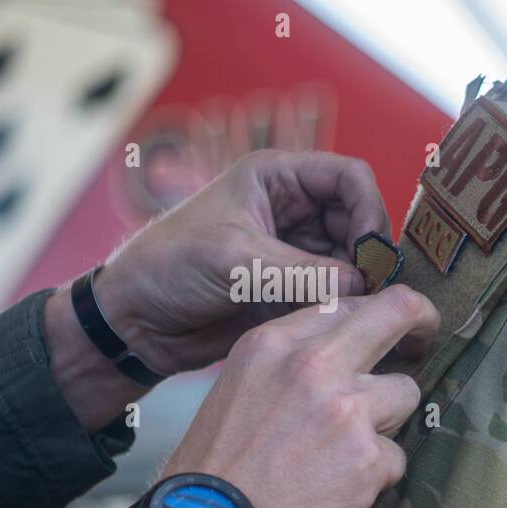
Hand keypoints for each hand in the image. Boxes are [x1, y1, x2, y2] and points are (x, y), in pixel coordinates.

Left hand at [76, 149, 390, 374]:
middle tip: (373, 294)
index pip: (350, 178)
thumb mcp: (236, 261)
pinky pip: (334, 296)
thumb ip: (302, 272)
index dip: (369, 210)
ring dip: (359, 288)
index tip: (369, 254)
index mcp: (277, 178)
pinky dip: (343, 311)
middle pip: (358, 222)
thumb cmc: (169, 268)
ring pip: (351, 263)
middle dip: (369, 255)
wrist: (133, 321)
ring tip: (356, 315)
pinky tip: (343, 329)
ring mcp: (293, 253)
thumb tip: (365, 286)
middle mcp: (291, 210)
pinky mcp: (290, 292)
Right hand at [159, 284, 439, 507]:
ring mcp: (347, 409)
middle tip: (423, 339)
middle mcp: (314, 365)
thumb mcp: (234, 391)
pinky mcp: (368, 459)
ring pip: (407, 392)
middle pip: (399, 311)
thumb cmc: (209, 475)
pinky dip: (374, 477)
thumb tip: (334, 363)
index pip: (343, 302)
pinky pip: (396, 458)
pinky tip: (336, 494)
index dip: (369, 316)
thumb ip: (284, 368)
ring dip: (387, 421)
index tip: (382, 330)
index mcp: (272, 344)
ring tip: (345, 454)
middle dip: (420, 322)